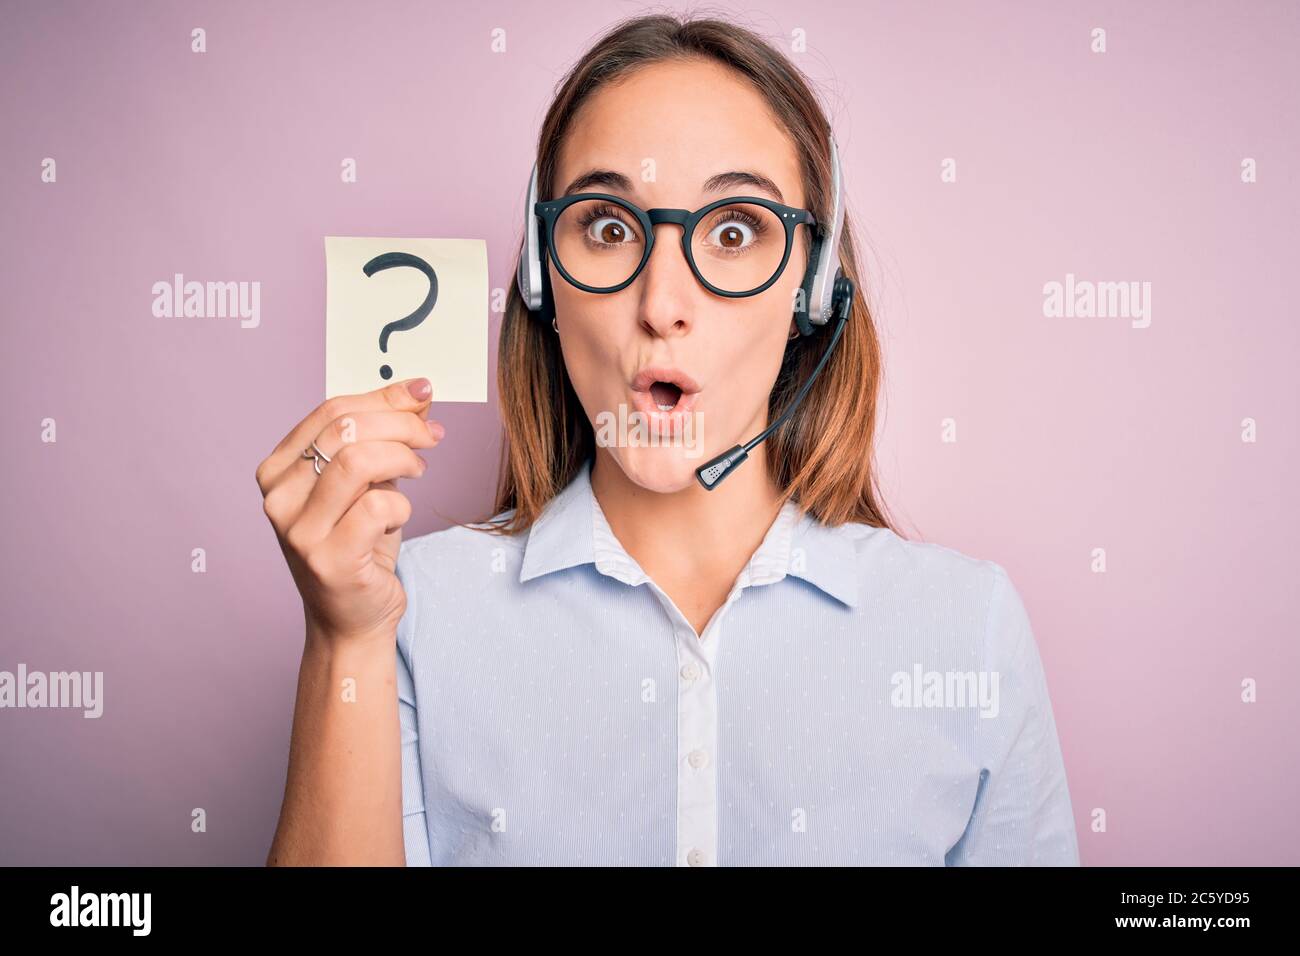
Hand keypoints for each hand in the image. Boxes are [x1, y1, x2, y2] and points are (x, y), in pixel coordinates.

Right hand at [255, 378, 444, 643]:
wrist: (352, 619)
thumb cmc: (360, 546)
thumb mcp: (368, 483)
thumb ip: (382, 437)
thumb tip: (417, 391)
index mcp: (277, 470)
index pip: (331, 412)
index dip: (383, 396)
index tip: (423, 393)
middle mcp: (278, 498)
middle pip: (344, 431)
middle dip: (400, 424)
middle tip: (432, 435)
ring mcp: (298, 531)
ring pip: (356, 461)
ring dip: (402, 458)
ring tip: (418, 470)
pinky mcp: (327, 559)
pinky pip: (377, 507)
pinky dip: (401, 505)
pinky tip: (399, 517)